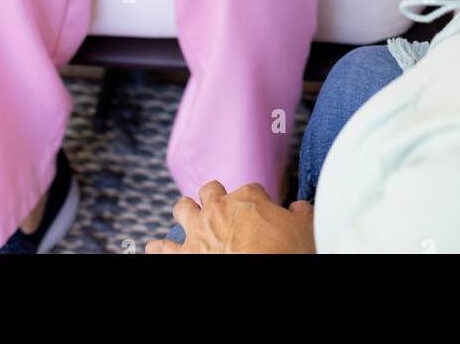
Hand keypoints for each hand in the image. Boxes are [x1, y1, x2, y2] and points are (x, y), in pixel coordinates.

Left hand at [145, 181, 315, 254]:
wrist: (263, 271)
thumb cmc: (286, 252)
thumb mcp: (304, 229)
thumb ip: (302, 214)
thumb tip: (300, 208)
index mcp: (248, 198)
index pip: (252, 189)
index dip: (257, 201)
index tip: (261, 212)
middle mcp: (219, 208)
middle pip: (211, 190)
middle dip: (215, 197)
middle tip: (221, 208)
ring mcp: (199, 231)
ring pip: (182, 208)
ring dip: (185, 213)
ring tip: (188, 219)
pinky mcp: (184, 255)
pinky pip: (162, 248)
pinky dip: (158, 248)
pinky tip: (155, 248)